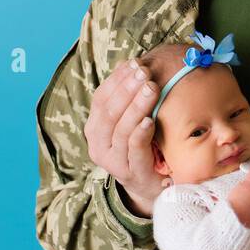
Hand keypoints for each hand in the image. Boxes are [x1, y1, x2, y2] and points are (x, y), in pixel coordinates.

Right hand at [83, 57, 164, 216]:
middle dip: (128, 89)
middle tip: (145, 72)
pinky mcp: (130, 173)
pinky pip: (133, 149)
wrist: (153, 187)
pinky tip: (149, 120)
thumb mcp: (132, 122)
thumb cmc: (144, 148)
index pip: (101, 99)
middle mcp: (98, 145)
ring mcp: (112, 162)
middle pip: (109, 112)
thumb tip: (135, 64)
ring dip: (136, 106)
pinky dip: (140, 133)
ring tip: (151, 88)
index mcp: (95, 129)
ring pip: (121, 129)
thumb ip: (130, 100)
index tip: (134, 62)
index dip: (117, 79)